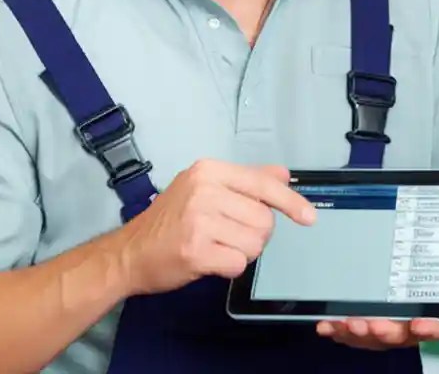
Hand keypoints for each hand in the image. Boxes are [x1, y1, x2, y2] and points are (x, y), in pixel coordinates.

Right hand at [117, 159, 315, 295]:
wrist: (129, 252)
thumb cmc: (170, 221)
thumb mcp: (204, 187)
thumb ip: (246, 180)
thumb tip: (283, 174)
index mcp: (209, 170)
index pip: (264, 185)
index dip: (291, 202)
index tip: (309, 217)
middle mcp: (204, 191)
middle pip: (264, 220)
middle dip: (253, 235)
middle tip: (226, 234)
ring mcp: (199, 221)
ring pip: (255, 244)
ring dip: (242, 252)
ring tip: (216, 246)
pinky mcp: (195, 251)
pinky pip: (238, 264)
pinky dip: (229, 268)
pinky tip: (209, 260)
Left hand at [313, 258, 438, 350]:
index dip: (438, 326)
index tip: (419, 324)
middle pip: (416, 332)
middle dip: (390, 331)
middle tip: (369, 323)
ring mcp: (422, 317)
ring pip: (392, 334)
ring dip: (366, 333)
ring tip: (342, 324)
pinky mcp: (404, 314)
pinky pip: (377, 329)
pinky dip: (352, 330)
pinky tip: (332, 326)